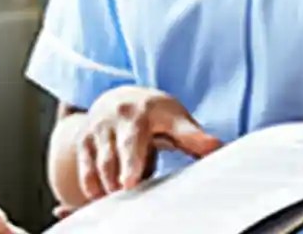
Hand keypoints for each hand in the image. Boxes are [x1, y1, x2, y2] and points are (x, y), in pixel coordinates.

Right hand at [74, 86, 221, 202]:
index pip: (136, 139)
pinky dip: (92, 189)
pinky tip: (100, 202)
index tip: (131, 182)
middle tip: (124, 194)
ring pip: (98, 167)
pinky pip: (86, 172)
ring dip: (107, 187)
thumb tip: (219, 148)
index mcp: (140, 114)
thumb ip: (194, 136)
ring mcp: (96, 132)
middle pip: (114, 156)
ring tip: (117, 204)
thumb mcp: (176, 118)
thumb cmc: (153, 113)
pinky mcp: (83, 144)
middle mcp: (115, 121)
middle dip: (117, 177)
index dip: (133, 162)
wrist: (118, 98)